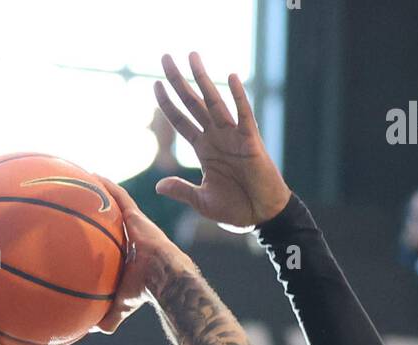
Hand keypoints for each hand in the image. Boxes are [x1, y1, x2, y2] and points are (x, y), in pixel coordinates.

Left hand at [91, 177, 193, 334]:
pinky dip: (106, 186)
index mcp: (132, 253)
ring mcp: (137, 224)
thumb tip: (95, 330)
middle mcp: (134, 235)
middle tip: (85, 196)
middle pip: (115, 218)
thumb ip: (111, 315)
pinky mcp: (137, 216)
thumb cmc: (146, 291)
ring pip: (117, 202)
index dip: (106, 233)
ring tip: (85, 178)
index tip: (92, 226)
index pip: (117, 241)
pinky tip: (92, 175)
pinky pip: (119, 196)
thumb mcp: (124, 304)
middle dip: (102, 207)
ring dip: (103, 190)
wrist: (165, 278)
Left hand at [153, 52, 291, 232]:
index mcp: (203, 149)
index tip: (154, 84)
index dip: (167, 104)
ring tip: (192, 56)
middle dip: (178, 81)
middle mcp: (216, 137)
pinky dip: (238, 97)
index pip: (180, 121)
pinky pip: (243, 115)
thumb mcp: (202, 201)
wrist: (262, 216)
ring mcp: (233, 136)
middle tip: (164, 58)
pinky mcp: (251, 141)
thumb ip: (181, 189)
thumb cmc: (236, 209)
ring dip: (203, 79)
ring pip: (214, 102)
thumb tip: (157, 186)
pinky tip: (231, 78)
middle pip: (192, 103)